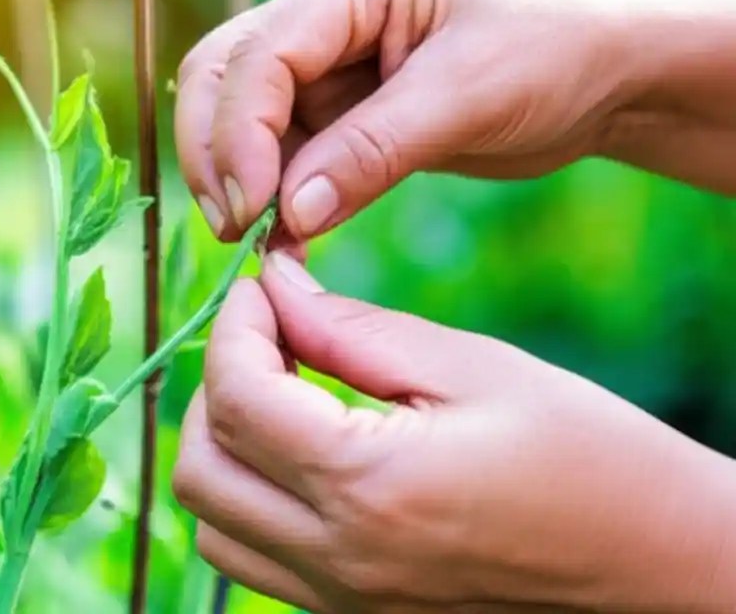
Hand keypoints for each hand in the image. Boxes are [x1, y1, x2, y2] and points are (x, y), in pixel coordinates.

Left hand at [172, 253, 735, 611]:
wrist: (666, 570)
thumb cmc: (592, 457)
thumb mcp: (475, 368)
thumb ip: (353, 328)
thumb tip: (273, 283)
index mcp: (371, 487)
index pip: (237, 397)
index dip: (234, 323)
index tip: (260, 282)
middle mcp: (341, 559)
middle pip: (199, 466)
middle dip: (215, 384)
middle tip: (269, 335)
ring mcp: (344, 601)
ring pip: (213, 522)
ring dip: (223, 446)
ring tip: (284, 391)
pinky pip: (256, 559)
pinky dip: (250, 498)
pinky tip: (306, 451)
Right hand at [175, 0, 735, 241]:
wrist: (602, 78)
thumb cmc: (549, 57)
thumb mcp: (465, 98)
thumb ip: (370, 153)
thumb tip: (285, 215)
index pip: (260, 54)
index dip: (241, 133)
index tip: (252, 207)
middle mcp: (320, 15)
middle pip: (221, 76)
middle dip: (216, 152)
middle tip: (233, 228)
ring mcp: (321, 63)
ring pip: (236, 118)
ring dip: (235, 179)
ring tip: (256, 242)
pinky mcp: (333, 112)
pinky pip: (278, 156)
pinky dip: (271, 200)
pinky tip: (284, 243)